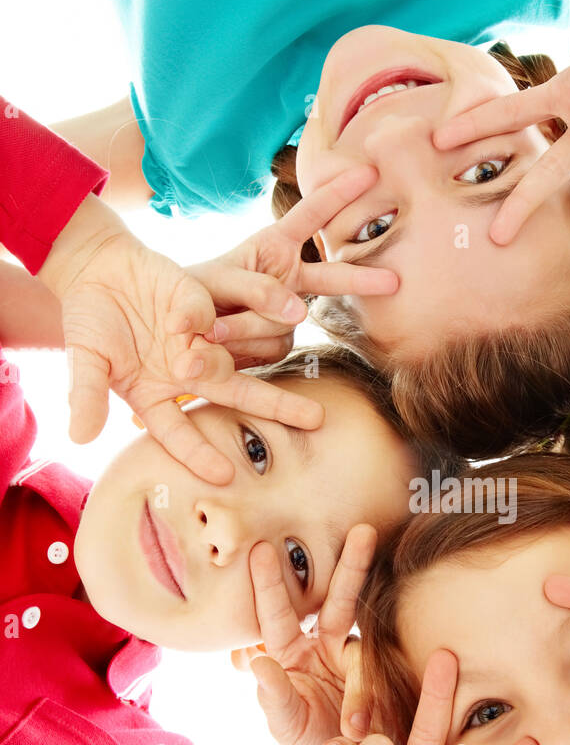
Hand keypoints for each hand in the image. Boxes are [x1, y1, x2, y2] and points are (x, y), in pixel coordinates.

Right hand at [38, 194, 325, 483]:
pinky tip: (250, 316)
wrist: (97, 268)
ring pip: (242, 357)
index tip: (223, 476)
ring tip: (308, 362)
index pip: (179, 434)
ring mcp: (200, 340)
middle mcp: (185, 373)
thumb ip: (87, 395)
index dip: (197, 455)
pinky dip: (236, 315)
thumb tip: (80, 436)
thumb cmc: (87, 320)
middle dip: (275, 408)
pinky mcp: (205, 306)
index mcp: (155, 395)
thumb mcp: (85, 360)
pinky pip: (222, 313)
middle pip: (236, 395)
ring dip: (274, 360)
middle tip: (316, 421)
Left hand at [186, 167, 397, 364]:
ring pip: (287, 322)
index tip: (368, 172)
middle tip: (394, 282)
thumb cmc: (190, 292)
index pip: (311, 215)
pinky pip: (275, 349)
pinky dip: (247, 349)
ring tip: (214, 330)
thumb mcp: (217, 280)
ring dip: (249, 327)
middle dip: (362, 279)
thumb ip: (257, 290)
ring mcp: (285, 313)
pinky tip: (225, 346)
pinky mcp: (278, 344)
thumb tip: (301, 312)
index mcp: (273, 246)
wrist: (173, 334)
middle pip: (331, 277)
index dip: (339, 194)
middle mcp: (286, 277)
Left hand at [242, 525, 376, 744]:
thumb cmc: (307, 744)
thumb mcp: (286, 726)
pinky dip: (368, 708)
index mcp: (289, 651)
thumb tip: (259, 661)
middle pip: (338, 602)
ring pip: (367, 649)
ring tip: (353, 727)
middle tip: (363, 532)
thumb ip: (274, 698)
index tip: (263, 550)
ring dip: (363, 684)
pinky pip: (384, 683)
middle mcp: (325, 646)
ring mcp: (358, 659)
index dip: (272, 584)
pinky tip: (359, 734)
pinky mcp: (388, 678)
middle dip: (352, 568)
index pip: (278, 614)